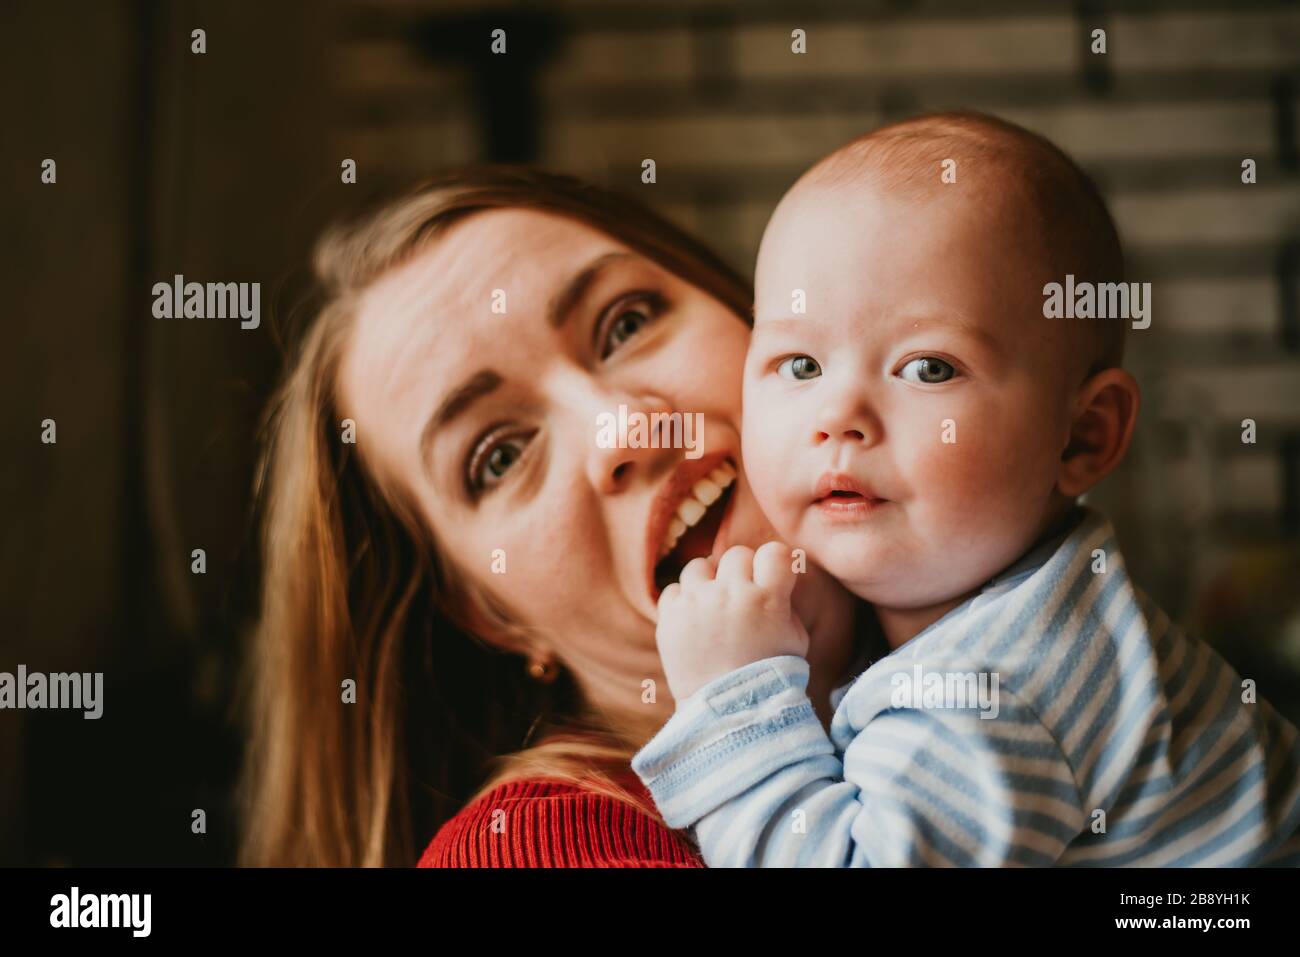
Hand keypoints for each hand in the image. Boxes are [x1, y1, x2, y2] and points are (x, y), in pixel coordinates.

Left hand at [655, 541, 809, 702]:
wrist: (727, 712)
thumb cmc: (768, 676)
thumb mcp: (796, 639)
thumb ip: (785, 603)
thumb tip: (775, 579)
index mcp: (767, 600)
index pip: (775, 552)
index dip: (775, 563)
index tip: (772, 579)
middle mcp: (729, 595)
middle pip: (736, 554)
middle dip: (742, 572)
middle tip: (743, 597)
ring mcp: (696, 604)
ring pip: (699, 565)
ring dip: (709, 582)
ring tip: (714, 607)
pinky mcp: (669, 617)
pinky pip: (673, 589)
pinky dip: (683, 601)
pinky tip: (694, 620)